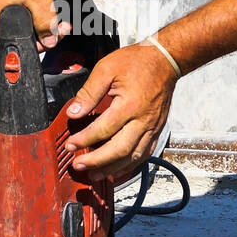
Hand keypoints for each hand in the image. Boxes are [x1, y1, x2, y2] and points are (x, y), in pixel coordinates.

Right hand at [0, 0, 70, 49]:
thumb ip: (45, 23)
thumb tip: (50, 42)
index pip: (8, 46)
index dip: (29, 48)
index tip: (46, 42)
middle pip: (19, 41)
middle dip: (42, 38)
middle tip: (59, 30)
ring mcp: (4, 13)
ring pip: (27, 33)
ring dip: (45, 30)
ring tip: (60, 23)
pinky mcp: (14, 9)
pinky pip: (29, 23)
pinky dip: (42, 22)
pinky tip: (53, 16)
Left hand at [64, 43, 178, 180]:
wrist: (166, 60)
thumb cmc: (137, 62)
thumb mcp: (107, 69)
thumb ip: (89, 92)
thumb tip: (74, 112)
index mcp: (130, 104)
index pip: (103, 129)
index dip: (85, 139)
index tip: (71, 144)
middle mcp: (143, 120)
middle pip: (120, 149)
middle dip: (97, 161)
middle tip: (80, 165)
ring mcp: (152, 127)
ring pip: (133, 156)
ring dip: (113, 169)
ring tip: (95, 175)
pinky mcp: (157, 130)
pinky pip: (145, 154)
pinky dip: (130, 166)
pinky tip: (118, 171)